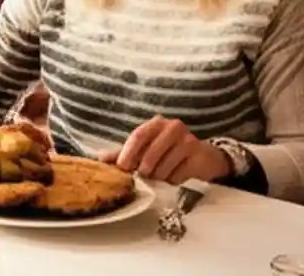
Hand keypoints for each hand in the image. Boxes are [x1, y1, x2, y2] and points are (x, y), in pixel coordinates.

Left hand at [100, 116, 232, 184]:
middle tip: (146, 175)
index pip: (138, 135)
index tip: (123, 168)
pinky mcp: (199, 155)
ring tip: (163, 174)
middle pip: (150, 154)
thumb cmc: (168, 151)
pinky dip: (174, 180)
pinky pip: (179, 175)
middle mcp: (172, 127)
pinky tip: (177, 175)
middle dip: (145, 170)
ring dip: (160, 177)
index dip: (128, 153)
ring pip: (164, 167)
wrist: (203, 157)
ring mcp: (188, 140)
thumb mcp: (145, 149)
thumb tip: (100, 158)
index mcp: (155, 123)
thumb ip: (123, 153)